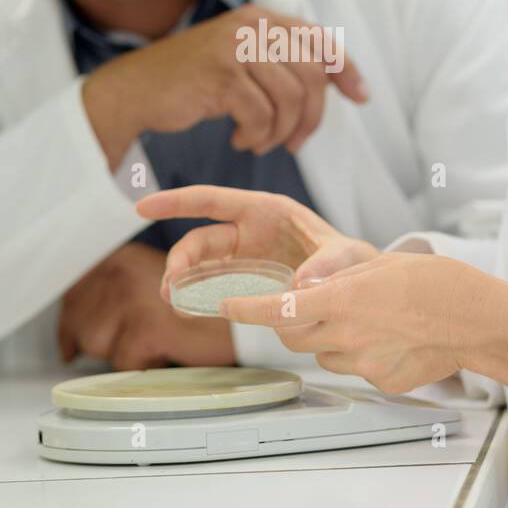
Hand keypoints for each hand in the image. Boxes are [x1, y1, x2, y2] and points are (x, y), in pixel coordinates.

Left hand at [57, 241, 234, 369]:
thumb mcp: (151, 289)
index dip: (69, 323)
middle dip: (91, 342)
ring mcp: (134, 297)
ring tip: (148, 348)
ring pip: (96, 344)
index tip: (69, 343)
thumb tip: (76, 331)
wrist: (251, 311)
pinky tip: (163, 354)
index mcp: (121, 257)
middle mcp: (122, 270)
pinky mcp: (148, 327)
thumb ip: (117, 296)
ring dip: (119, 354)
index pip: (73, 293)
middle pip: (77, 321)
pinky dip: (144, 366)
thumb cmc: (204, 306)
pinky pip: (124, 362)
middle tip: (118, 351)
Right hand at [83, 3, 369, 168]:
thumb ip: (280, 62)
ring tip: (262, 142)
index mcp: (261, 17)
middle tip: (295, 143)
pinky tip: (240, 139)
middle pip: (310, 75)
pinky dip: (256, 135)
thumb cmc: (193, 81)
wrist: (135, 90)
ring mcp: (235, 47)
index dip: (346, 69)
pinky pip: (261, 114)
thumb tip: (334, 79)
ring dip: (281, 131)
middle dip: (311, 117)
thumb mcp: (241, 60)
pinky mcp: (221, 75)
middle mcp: (251, 25)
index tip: (361, 97)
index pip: (320, 41)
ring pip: (289, 98)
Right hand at [134, 185, 378, 299]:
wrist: (364, 284)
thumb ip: (326, 266)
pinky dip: (199, 295)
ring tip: (173, 299)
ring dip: (184, 280)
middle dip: (180, 259)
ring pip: (203, 264)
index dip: (176, 202)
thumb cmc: (355, 260)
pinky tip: (189, 307)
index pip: (213, 200)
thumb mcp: (346, 257)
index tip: (143, 206)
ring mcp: (248, 255)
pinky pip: (215, 284)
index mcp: (268, 210)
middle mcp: (252, 230)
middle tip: (170, 286)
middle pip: (203, 239)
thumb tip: (300, 286)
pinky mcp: (249, 279)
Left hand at [211, 252, 507, 400]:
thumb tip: (303, 293)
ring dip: (332, 340)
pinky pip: (356, 370)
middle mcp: (346, 335)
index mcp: (340, 300)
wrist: (474, 317)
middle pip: (294, 338)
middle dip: (291, 325)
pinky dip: (363, 356)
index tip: (226, 306)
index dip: (246, 310)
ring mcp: (363, 363)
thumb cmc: (431, 282)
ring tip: (372, 321)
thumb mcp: (374, 266)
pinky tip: (392, 341)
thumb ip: (332, 282)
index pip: (277, 310)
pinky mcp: (381, 382)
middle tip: (312, 310)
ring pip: (325, 354)